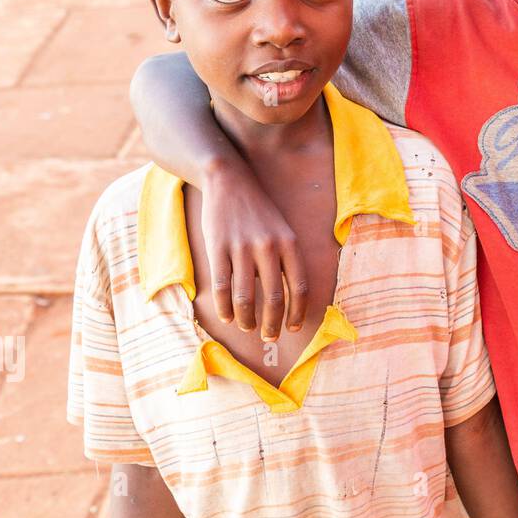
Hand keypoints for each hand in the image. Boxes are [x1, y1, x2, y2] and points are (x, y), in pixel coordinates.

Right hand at [201, 159, 309, 341]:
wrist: (230, 181)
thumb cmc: (258, 211)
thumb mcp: (282, 229)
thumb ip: (286, 259)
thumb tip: (287, 298)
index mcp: (290, 243)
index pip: (300, 286)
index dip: (298, 311)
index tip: (294, 327)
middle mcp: (268, 246)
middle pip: (274, 297)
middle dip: (273, 323)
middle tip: (270, 337)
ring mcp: (242, 247)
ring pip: (245, 297)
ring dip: (248, 319)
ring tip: (249, 328)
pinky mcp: (218, 248)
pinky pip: (222, 286)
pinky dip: (225, 307)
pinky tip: (228, 317)